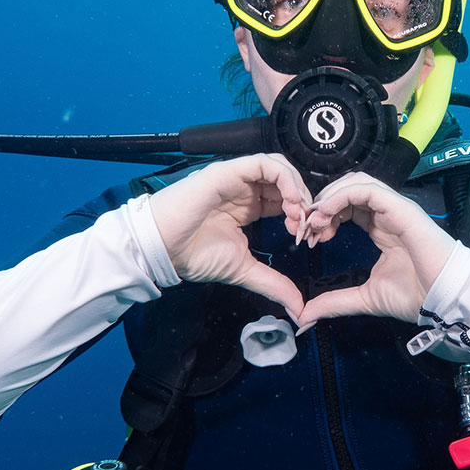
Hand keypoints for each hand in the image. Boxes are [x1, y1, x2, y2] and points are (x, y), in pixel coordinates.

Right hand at [148, 153, 310, 318]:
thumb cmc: (192, 255)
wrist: (162, 249)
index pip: (286, 199)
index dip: (303, 214)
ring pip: (280, 168)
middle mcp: (244, 189)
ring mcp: (237, 178)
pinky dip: (285, 179)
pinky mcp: (228, 171)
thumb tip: (298, 307)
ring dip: (297, 189)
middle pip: (288, 181)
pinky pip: (265, 163)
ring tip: (298, 215)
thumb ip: (272, 284)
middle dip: (305, 203)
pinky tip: (289, 203)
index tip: (307, 237)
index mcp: (248, 206)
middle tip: (307, 227)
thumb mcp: (243, 271)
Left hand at [295, 171, 458, 327]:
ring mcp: (395, 208)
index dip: (323, 216)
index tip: (310, 238)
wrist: (446, 299)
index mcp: (381, 228)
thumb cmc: (419, 296)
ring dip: (329, 198)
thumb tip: (306, 315)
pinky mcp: (401, 208)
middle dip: (321, 205)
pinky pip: (366, 189)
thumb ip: (335, 302)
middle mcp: (387, 213)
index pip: (346, 206)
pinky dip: (341, 196)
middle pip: (346, 189)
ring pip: (355, 182)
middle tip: (308, 228)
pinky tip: (327, 213)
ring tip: (316, 220)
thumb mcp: (365, 298)